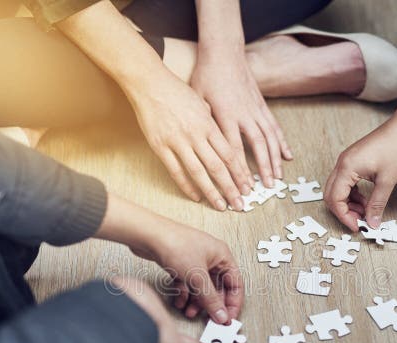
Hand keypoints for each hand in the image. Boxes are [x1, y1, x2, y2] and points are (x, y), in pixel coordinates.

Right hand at [125, 69, 252, 210]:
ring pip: (199, 173)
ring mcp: (177, 142)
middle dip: (231, 188)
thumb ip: (211, 122)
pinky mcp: (160, 146)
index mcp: (208, 124)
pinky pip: (176, 171)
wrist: (149, 83)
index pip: (229, 154)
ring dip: (212, 192)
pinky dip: (187, 186)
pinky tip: (196, 196)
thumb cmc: (176, 90)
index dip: (240, 173)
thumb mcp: (201, 102)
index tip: (247, 186)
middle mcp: (195, 134)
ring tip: (221, 206)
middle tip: (240, 203)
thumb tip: (222, 137)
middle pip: (218, 167)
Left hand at [131, 218, 243, 324]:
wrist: (147, 235)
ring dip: (196, 302)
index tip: (228, 318)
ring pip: (201, 287)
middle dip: (212, 304)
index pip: (235, 284)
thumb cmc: (175, 243)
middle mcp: (210, 258)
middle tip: (209, 319)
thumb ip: (211, 299)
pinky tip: (179, 301)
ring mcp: (195, 261)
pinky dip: (184, 294)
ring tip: (190, 312)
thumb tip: (222, 315)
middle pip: (218, 287)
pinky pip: (187, 284)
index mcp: (222, 256)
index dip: (233, 303)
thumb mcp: (197, 276)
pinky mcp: (180, 264)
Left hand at [191, 46, 290, 185]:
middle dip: (262, 169)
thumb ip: (202, 122)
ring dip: (274, 160)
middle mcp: (244, 114)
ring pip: (269, 138)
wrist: (224, 53)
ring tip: (278, 178)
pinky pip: (275, 127)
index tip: (241, 187)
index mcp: (225, 115)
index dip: (237, 170)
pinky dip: (282, 143)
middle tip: (266, 188)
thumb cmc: (206, 76)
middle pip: (256, 146)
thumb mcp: (196, 98)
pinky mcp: (262, 105)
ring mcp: (256, 109)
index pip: (232, 149)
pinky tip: (287, 156)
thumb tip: (201, 147)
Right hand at [325, 118, 396, 231]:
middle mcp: (342, 164)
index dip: (344, 216)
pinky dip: (353, 195)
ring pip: (337, 190)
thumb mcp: (387, 181)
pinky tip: (366, 199)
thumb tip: (371, 222)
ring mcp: (346, 162)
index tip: (357, 226)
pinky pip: (345, 183)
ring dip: (349, 203)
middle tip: (359, 221)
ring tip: (366, 211)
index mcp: (346, 168)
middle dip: (343, 211)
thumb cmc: (396, 148)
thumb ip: (377, 204)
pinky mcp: (352, 161)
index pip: (335, 199)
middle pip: (331, 195)